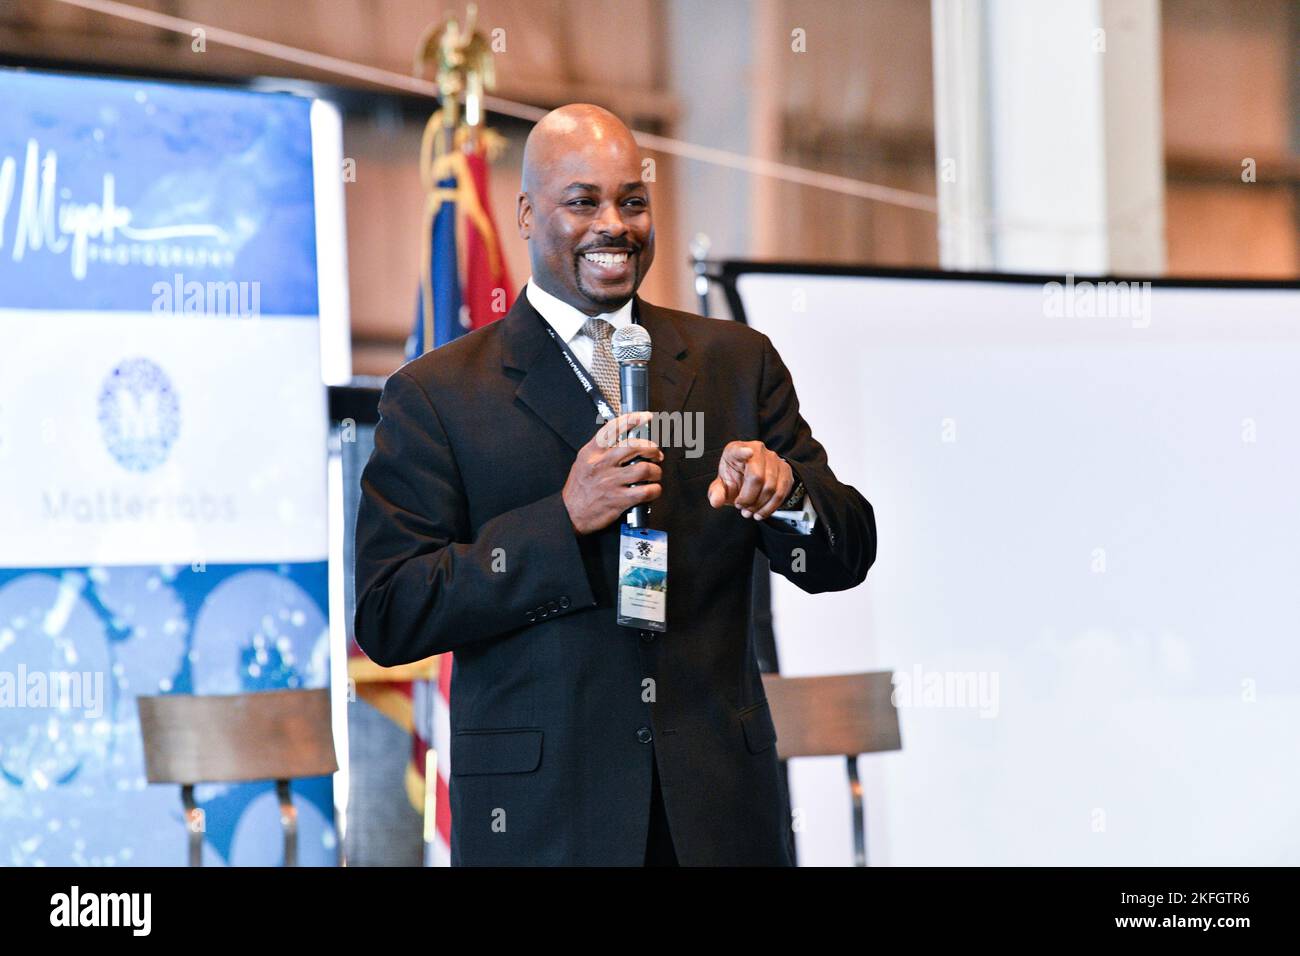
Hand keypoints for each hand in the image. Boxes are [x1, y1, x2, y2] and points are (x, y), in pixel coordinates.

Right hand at [562, 411, 663, 534]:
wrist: (569, 513)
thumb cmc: (578, 489)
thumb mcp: (583, 462)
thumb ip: (601, 451)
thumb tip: (624, 441)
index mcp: (592, 453)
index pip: (613, 429)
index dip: (632, 419)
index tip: (645, 416)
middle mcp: (602, 464)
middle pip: (635, 446)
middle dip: (652, 449)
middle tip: (656, 454)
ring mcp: (611, 482)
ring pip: (644, 469)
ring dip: (656, 471)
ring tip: (655, 474)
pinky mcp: (618, 500)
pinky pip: (645, 491)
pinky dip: (655, 490)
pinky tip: (653, 490)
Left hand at [707, 440, 793, 520]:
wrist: (753, 477)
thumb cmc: (735, 478)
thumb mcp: (722, 485)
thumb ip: (717, 493)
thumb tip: (716, 501)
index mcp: (736, 450)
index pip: (739, 450)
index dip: (743, 452)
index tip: (747, 452)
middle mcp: (757, 450)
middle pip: (757, 477)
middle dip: (748, 498)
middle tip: (741, 508)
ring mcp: (773, 459)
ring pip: (771, 487)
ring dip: (758, 505)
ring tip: (749, 512)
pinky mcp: (785, 470)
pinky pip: (781, 493)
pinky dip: (770, 508)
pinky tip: (760, 513)